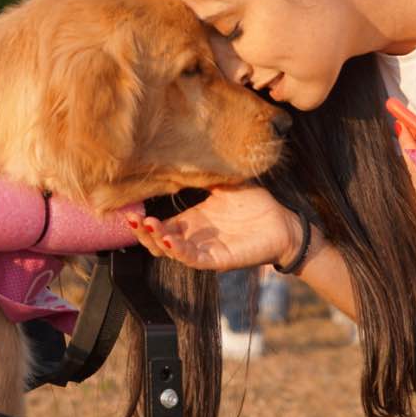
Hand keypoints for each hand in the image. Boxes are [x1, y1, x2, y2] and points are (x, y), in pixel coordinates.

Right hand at [125, 185, 302, 270]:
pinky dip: (179, 251)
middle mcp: (195, 237)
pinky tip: (169, 239)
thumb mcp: (226, 185)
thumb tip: (185, 156)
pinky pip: (194, 259)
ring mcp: (205, 250)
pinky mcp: (219, 260)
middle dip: (143, 232)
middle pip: (159, 241)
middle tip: (132, 219)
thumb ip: (206, 175)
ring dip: (156, 241)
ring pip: (171, 252)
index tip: (131, 210)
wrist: (283, 223)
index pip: (161, 224)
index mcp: (193, 221)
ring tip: (147, 226)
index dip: (145, 220)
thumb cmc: (257, 205)